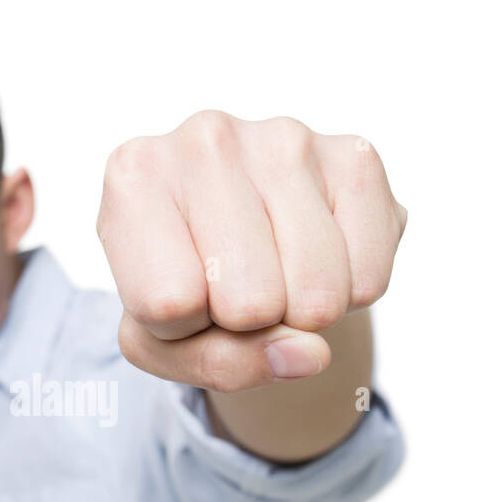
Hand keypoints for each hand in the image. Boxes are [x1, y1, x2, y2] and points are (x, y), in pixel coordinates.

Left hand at [96, 111, 406, 391]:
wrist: (246, 238)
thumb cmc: (186, 286)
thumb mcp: (164, 343)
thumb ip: (220, 365)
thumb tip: (312, 354)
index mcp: (134, 175)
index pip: (169, 305)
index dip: (183, 328)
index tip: (180, 294)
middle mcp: (205, 137)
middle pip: (249, 304)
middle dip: (249, 323)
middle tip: (236, 286)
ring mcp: (286, 138)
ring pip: (315, 296)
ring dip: (303, 313)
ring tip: (277, 272)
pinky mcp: (355, 157)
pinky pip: (368, 280)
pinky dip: (350, 294)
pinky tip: (320, 254)